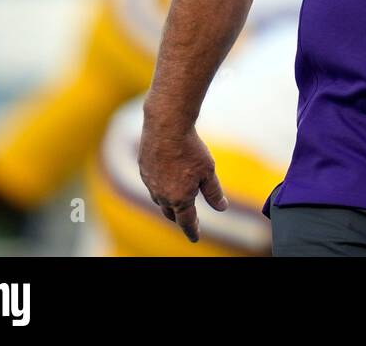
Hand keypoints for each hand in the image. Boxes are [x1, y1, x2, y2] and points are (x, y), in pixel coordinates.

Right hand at [138, 119, 227, 242]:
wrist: (166, 127)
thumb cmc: (190, 149)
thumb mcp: (208, 172)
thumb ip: (214, 193)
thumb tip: (222, 208)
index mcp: (179, 198)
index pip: (186, 221)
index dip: (192, 230)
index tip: (195, 238)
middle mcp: (161, 194)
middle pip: (171, 212)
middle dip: (179, 218)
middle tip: (188, 220)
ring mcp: (149, 182)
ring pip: (159, 199)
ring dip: (169, 203)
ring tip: (177, 200)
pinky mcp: (143, 169)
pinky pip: (152, 184)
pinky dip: (160, 186)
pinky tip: (166, 179)